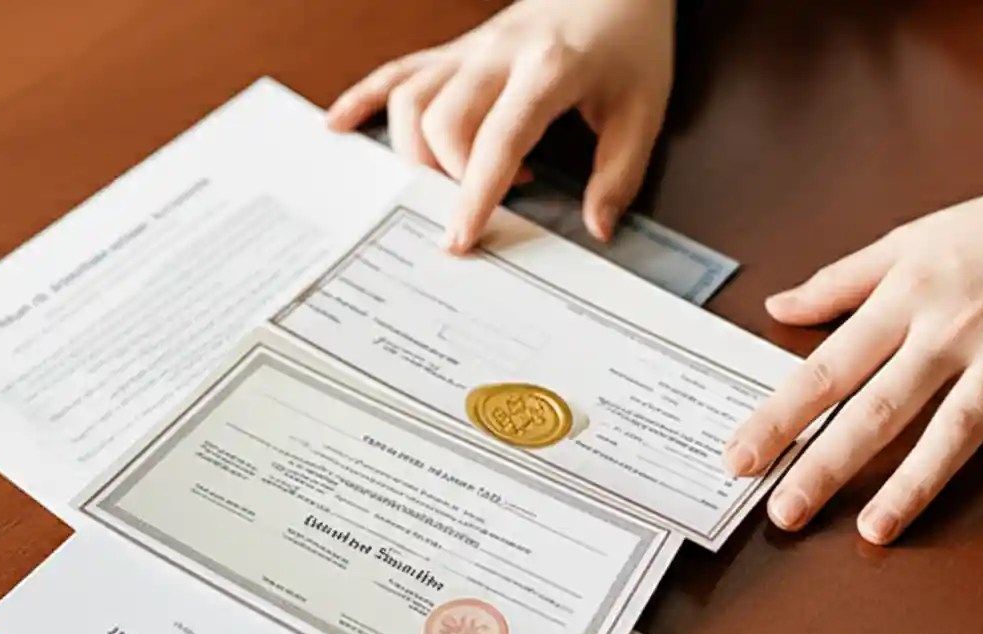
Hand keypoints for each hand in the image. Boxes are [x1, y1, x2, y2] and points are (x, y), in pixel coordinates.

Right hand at [326, 0, 673, 252]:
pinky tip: (338, 125)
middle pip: (441, 120)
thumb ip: (619, 174)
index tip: (460, 238)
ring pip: (410, 97)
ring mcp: (470, 48)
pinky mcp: (456, 49)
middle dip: (445, 178)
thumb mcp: (644, 111)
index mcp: (548, 68)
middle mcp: (498, 54)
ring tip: (439, 184)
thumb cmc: (630, 45)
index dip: (475, 193)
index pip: (498, 139)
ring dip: (412, 151)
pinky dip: (363, 98)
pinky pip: (398, 69)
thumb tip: (596, 228)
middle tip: (474, 210)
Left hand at [724, 178, 982, 548]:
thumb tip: (777, 307)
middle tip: (786, 510)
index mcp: (906, 298)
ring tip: (874, 530)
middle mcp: (952, 333)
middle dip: (829, 463)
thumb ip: (839, 281)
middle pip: (880, 408)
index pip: (829, 367)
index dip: (781, 415)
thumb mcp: (910, 241)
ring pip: (956, 432)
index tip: (741, 455)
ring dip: (915, 485)